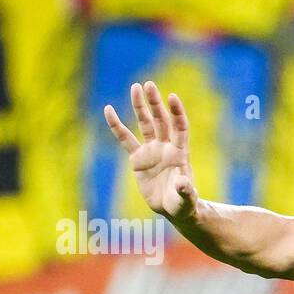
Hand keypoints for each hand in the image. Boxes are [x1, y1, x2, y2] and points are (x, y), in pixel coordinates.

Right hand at [103, 81, 198, 221]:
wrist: (172, 208)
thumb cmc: (183, 203)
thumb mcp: (186, 198)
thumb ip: (185, 189)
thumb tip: (183, 182)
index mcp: (180, 153)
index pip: (179, 127)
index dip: (176, 112)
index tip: (171, 96)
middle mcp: (166, 147)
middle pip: (160, 120)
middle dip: (155, 103)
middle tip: (148, 85)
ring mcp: (151, 150)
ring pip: (144, 124)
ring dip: (140, 107)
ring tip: (135, 87)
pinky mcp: (138, 158)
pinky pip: (125, 139)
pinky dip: (116, 126)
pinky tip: (108, 110)